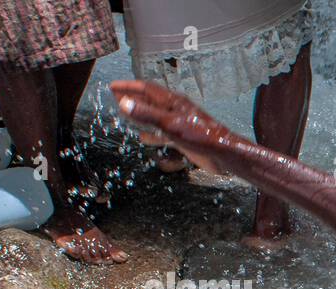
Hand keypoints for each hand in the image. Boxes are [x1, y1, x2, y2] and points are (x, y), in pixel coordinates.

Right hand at [110, 80, 232, 174]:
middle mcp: (175, 110)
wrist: (222, 153)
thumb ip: (146, 114)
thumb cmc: (199, 136)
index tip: (112, 87)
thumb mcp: (170, 124)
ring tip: (126, 117)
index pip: (146, 88)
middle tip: (116, 99)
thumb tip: (123, 103)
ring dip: (141, 116)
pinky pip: (163, 133)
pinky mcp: (184, 138)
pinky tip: (146, 139)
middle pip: (150, 101)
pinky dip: (152, 134)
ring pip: (156, 117)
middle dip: (133, 99)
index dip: (128, 87)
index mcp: (172, 101)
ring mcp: (180, 124)